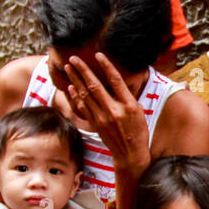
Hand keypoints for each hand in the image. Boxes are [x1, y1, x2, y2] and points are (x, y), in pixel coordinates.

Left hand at [61, 52, 151, 175]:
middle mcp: (114, 110)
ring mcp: (102, 118)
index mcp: (128, 105)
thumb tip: (118, 81)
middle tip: (73, 58)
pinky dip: (75, 95)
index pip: (115, 80)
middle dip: (83, 70)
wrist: (130, 154)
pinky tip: (71, 86)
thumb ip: (127, 96)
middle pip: (95, 85)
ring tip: (69, 68)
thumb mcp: (139, 111)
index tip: (98, 54)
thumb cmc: (138, 131)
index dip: (106, 66)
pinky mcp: (95, 124)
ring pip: (86, 95)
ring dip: (75, 79)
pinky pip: (82, 107)